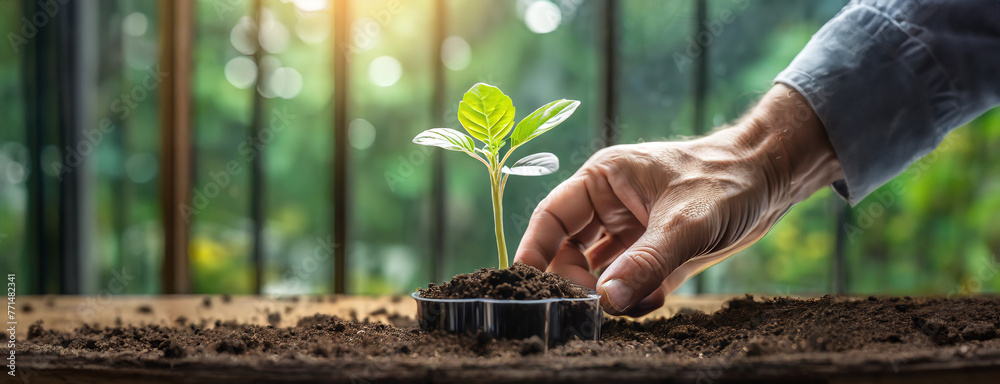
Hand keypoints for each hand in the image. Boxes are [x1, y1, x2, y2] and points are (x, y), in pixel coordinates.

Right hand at [513, 84, 843, 315]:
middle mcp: (608, 207)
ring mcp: (630, 232)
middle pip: (567, 252)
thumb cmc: (726, 180)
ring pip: (597, 273)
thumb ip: (644, 263)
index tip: (524, 285)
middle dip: (576, 283)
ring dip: (609, 295)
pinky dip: (635, 298)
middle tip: (591, 308)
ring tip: (631, 304)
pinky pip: (627, 284)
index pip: (551, 218)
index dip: (534, 251)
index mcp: (602, 180)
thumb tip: (604, 301)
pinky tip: (656, 298)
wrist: (772, 180)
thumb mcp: (685, 222)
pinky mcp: (652, 254)